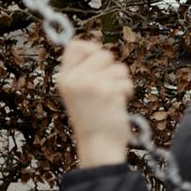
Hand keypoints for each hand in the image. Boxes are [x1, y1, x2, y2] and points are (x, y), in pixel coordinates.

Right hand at [56, 39, 134, 167]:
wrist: (98, 145)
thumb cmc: (92, 120)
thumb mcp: (78, 93)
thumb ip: (84, 72)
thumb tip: (97, 48)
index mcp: (64, 78)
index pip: (75, 45)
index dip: (91, 48)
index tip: (100, 62)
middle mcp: (75, 79)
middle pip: (102, 53)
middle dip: (111, 68)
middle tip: (107, 87)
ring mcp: (92, 84)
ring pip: (118, 66)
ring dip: (121, 81)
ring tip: (112, 97)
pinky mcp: (109, 90)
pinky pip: (127, 80)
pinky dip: (127, 91)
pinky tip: (118, 104)